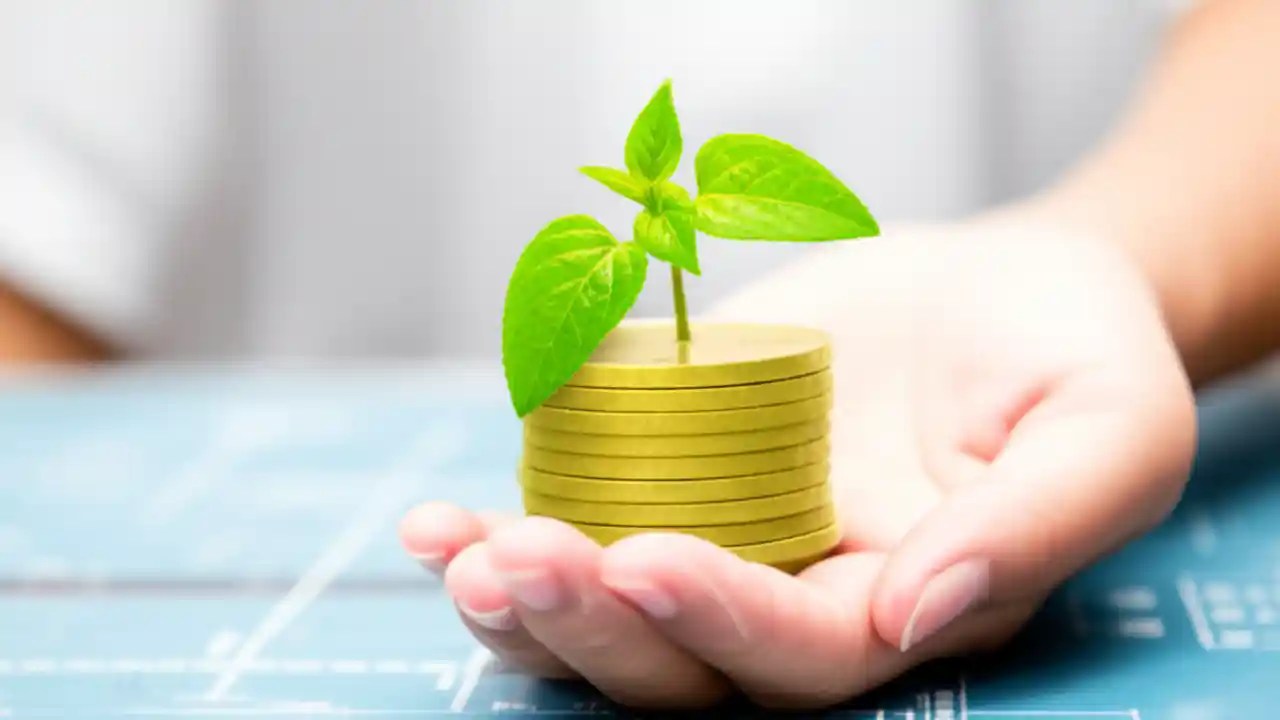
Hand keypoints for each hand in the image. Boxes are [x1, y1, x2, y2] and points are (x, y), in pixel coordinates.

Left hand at [399, 219, 1195, 707]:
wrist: (1004, 287)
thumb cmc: (1073, 351)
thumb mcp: (1108, 428)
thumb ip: (1034, 528)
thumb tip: (919, 607)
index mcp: (902, 613)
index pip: (802, 656)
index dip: (723, 622)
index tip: (647, 557)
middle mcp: (800, 598)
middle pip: (682, 664)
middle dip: (595, 624)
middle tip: (517, 561)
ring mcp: (728, 540)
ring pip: (610, 620)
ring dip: (527, 603)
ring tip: (455, 552)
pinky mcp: (679, 476)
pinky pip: (586, 521)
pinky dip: (508, 524)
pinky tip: (443, 523)